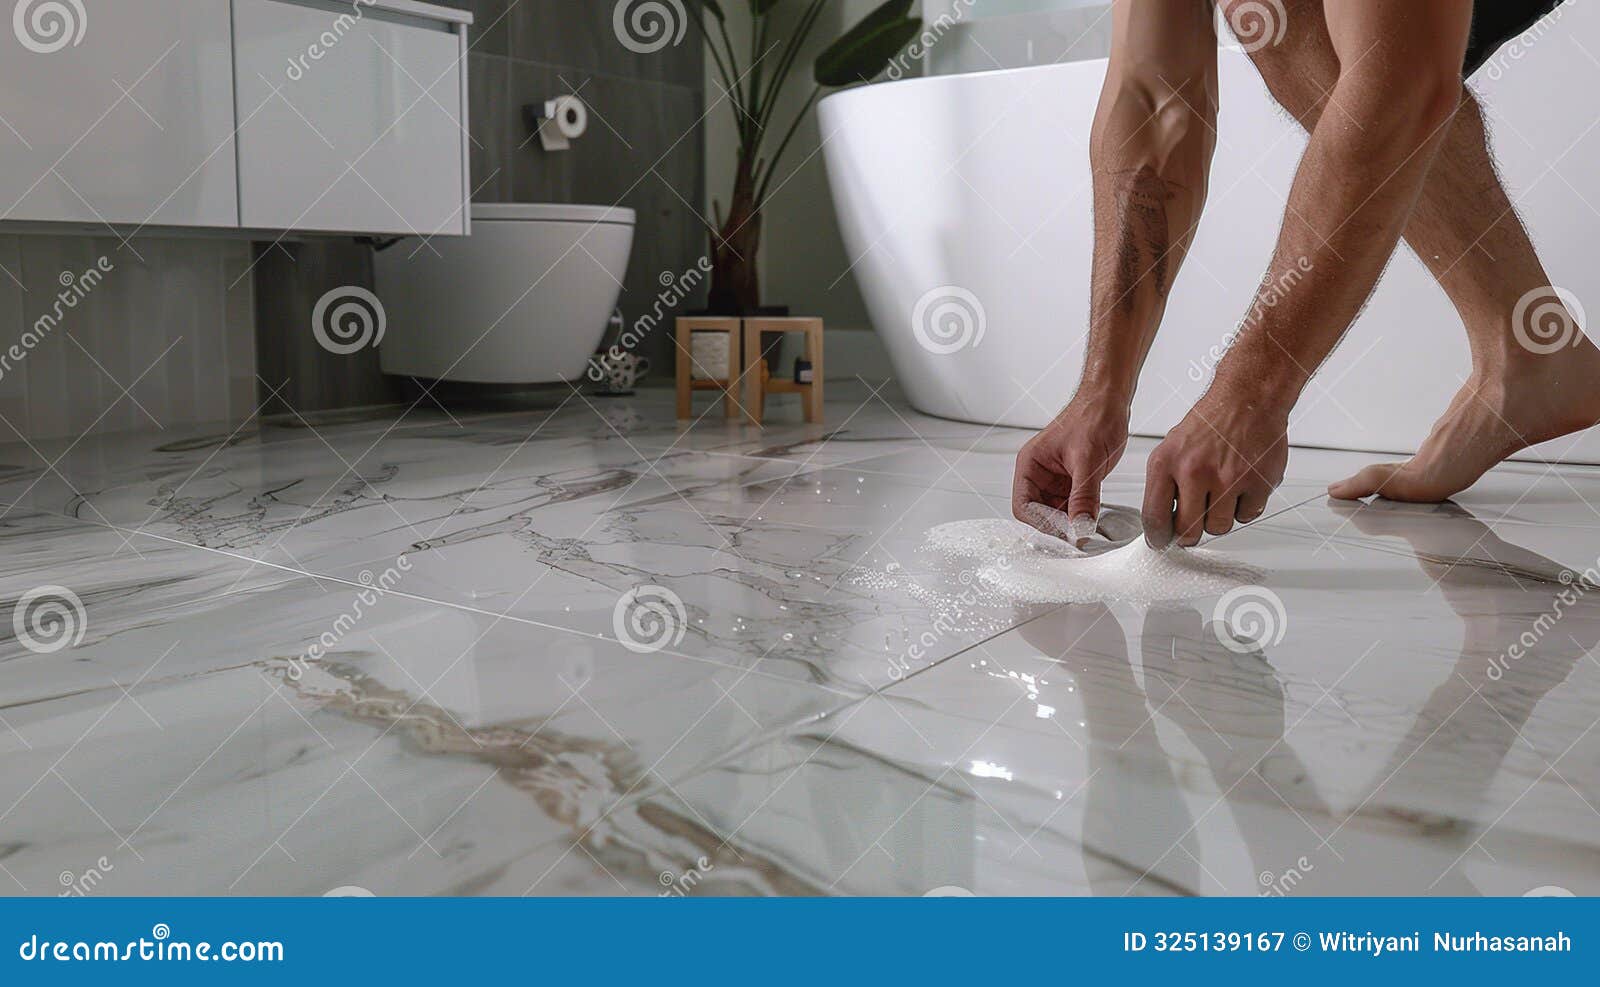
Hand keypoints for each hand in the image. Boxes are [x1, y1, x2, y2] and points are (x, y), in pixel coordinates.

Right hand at [1012, 394, 1129, 544]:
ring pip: (1057, 516)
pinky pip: (1073, 509)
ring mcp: (1056, 482)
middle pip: (1038, 515)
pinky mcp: (1073, 485)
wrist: (1110, 402)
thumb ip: (1084, 496)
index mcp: (1030, 465)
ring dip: (1070, 525)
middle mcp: (1039, 476)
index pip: (1024, 507)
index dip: (1041, 524)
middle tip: (1078, 538)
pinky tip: (1094, 523)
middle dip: (1056, 528)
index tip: (1064, 535)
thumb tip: (1080, 527)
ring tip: (1088, 533)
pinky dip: (1082, 518)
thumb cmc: (1093, 416)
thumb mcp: (1088, 460)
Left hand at [1143, 393, 1287, 547]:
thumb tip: (1161, 526)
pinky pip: (1246, 516)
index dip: (1158, 538)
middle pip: (1188, 532)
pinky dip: (1245, 506)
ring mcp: (1228, 479)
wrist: (1247, 400)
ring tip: (1221, 491)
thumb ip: (1163, 487)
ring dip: (1220, 517)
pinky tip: (1242, 483)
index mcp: (1166, 463)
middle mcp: (1195, 472)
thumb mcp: (1170, 449)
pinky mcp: (1258, 483)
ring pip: (1219, 528)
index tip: (1162, 543)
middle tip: (1195, 520)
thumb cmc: (1209, 425)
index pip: (1154, 517)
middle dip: (1190, 532)